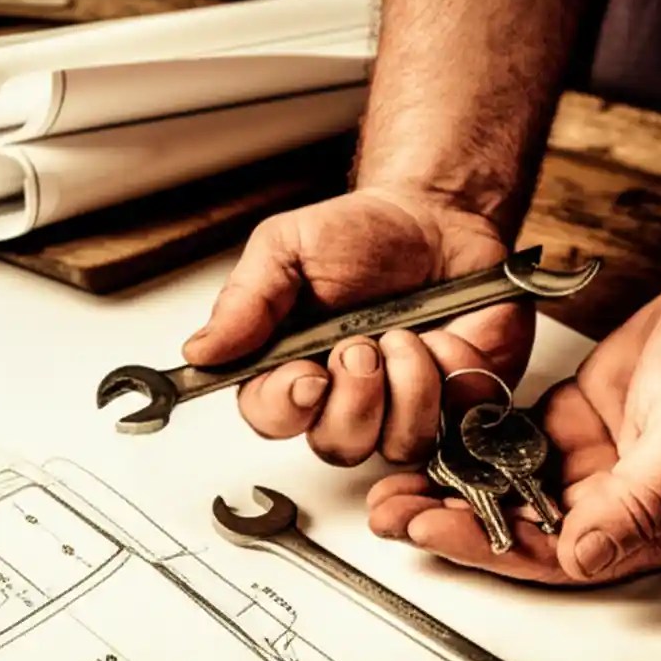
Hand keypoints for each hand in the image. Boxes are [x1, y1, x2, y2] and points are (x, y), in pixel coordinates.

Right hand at [182, 186, 533, 466]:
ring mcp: (404, 406)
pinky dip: (456, 373)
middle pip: (338, 446)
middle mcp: (345, 399)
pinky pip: (460, 418)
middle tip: (364, 343)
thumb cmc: (362, 234)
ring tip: (408, 335)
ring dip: (408, 386)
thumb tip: (200, 351)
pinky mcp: (458, 401)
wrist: (437, 214)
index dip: (289, 409)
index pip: (273, 422)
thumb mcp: (287, 247)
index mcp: (293, 369)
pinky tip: (447, 336)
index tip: (307, 375)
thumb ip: (245, 301)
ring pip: (400, 443)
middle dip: (356, 396)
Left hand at [367, 271, 660, 583]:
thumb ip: (641, 501)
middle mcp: (612, 501)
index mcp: (648, 525)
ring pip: (506, 486)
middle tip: (390, 511)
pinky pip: (511, 441)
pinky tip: (432, 438)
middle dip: (451, 520)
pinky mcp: (573, 421)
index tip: (433, 525)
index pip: (554, 553)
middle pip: (517, 526)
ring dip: (453, 486)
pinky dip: (472, 441)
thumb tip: (585, 553)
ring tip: (395, 483)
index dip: (488, 544)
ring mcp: (589, 461)